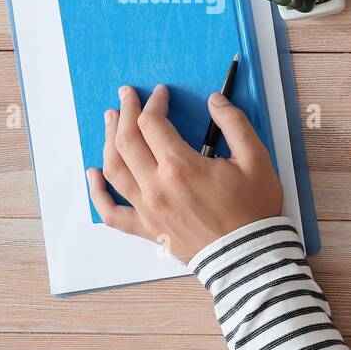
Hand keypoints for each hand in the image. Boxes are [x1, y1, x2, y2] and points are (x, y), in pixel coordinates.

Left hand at [87, 84, 282, 262]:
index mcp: (181, 166)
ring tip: (111, 122)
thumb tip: (214, 100)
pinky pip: (111, 212)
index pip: (153, 123)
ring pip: (114, 169)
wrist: (249, 256)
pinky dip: (97, 192)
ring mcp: (147, 209)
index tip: (161, 93)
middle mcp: (156, 185)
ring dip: (108, 140)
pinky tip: (94, 174)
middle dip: (126, 112)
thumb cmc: (253, 209)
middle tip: (127, 95)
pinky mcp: (147, 228)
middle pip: (127, 140)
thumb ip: (234, 124)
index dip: (154, 103)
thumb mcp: (257, 160)